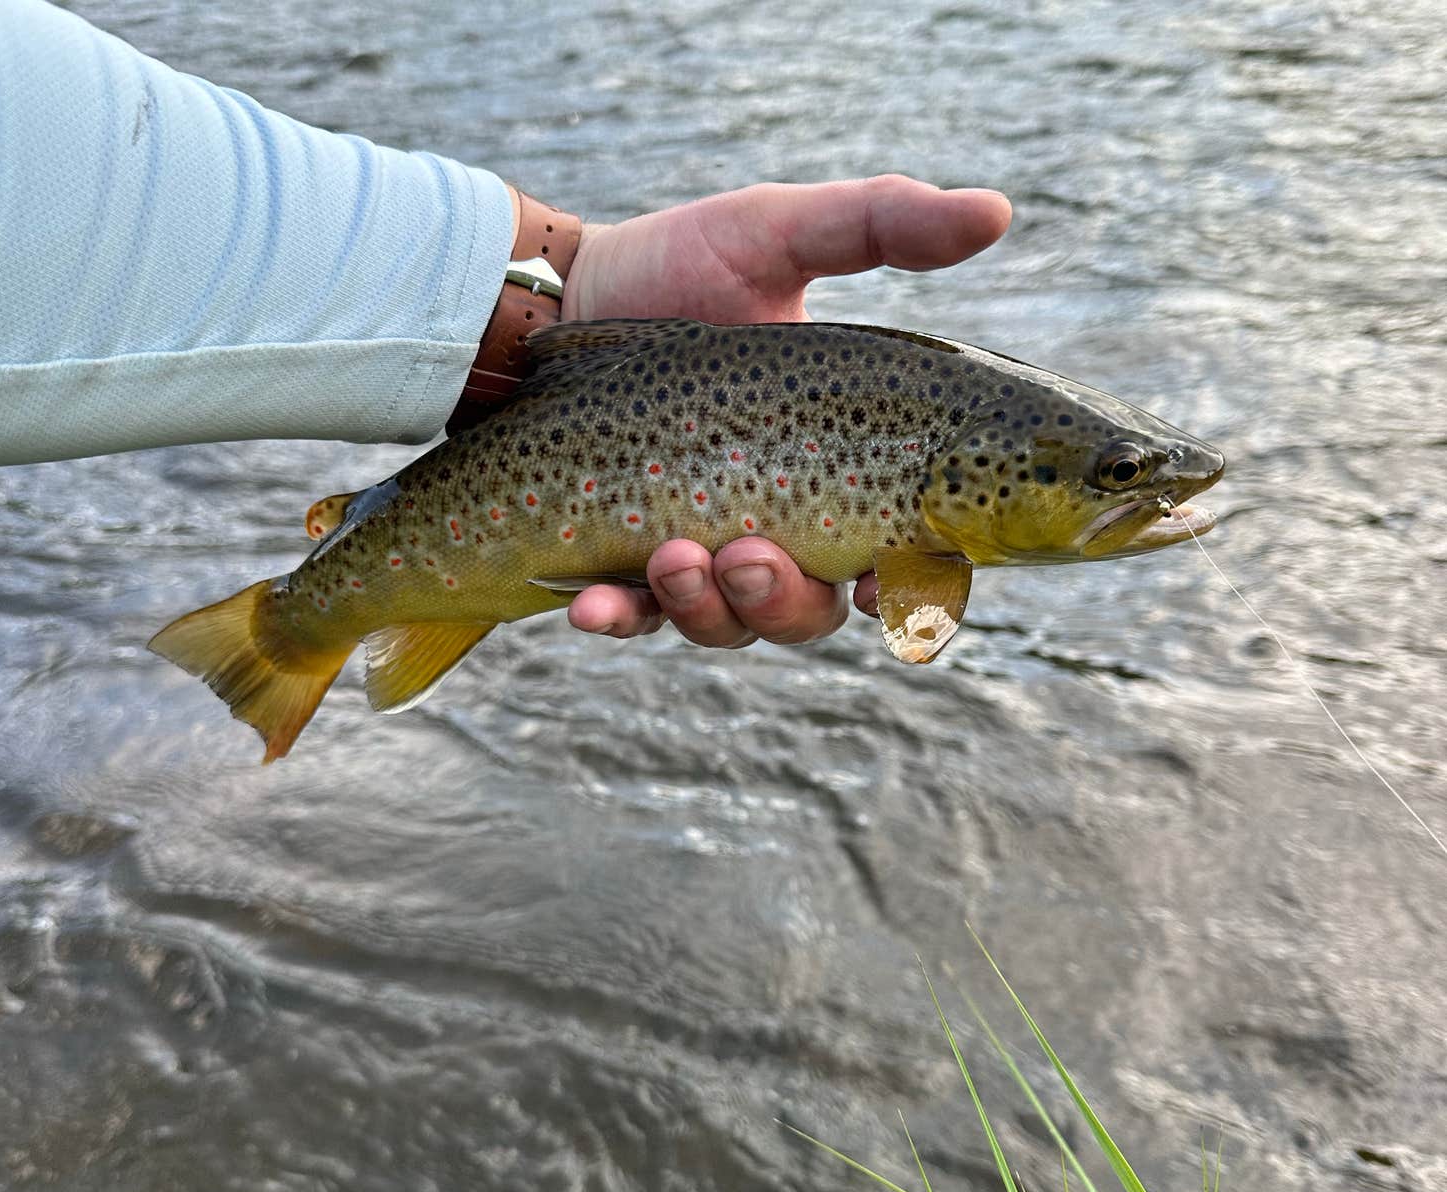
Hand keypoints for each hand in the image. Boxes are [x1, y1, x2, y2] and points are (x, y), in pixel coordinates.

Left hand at [556, 175, 1011, 646]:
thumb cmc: (673, 266)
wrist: (548, 295)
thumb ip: (881, 225)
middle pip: (809, 612)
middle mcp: (777, 525)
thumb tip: (996, 211)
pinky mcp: (621, 567)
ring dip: (708, 608)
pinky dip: (618, 620)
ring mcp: (699, 554)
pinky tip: (592, 606)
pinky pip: (634, 620)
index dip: (911, 586)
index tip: (890, 583)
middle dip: (784, 600)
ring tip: (671, 556)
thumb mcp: (775, 234)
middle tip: (749, 554)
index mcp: (836, 465)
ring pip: (729, 626)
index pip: (899, 550)